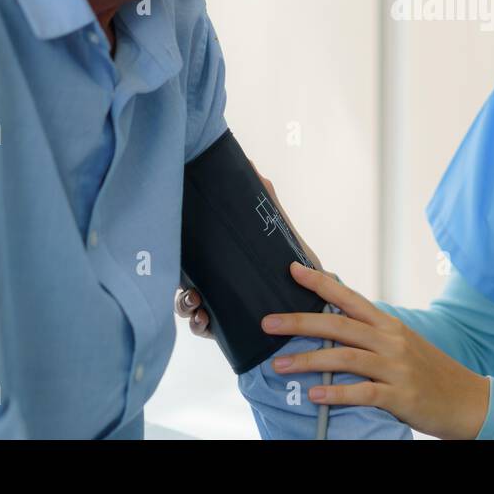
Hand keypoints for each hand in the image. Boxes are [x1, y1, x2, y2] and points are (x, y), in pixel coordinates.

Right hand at [176, 165, 321, 337]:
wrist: (314, 299)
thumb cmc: (293, 261)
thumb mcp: (278, 229)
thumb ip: (266, 200)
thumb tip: (249, 165)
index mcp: (222, 262)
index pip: (192, 261)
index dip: (179, 262)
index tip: (180, 264)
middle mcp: (216, 283)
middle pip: (184, 285)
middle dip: (180, 291)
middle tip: (191, 293)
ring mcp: (219, 305)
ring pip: (189, 307)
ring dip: (186, 309)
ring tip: (198, 309)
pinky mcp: (227, 325)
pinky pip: (203, 328)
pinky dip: (199, 326)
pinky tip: (204, 323)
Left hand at [261, 262, 491, 439]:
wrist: (469, 401)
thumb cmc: (431, 373)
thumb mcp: (403, 346)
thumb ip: (371, 336)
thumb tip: (333, 329)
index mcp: (389, 325)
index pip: (349, 297)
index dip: (320, 283)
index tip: (293, 270)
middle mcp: (391, 340)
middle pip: (339, 325)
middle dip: (299, 322)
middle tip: (267, 323)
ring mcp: (396, 368)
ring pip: (344, 358)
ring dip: (308, 361)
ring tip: (279, 364)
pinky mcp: (401, 396)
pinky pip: (363, 393)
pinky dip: (336, 393)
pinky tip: (314, 395)